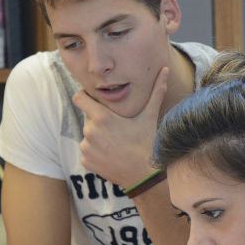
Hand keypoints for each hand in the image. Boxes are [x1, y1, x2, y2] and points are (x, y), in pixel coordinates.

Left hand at [73, 66, 168, 187]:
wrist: (145, 175)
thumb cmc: (147, 143)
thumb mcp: (149, 115)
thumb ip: (156, 91)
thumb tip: (166, 69)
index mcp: (101, 117)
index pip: (79, 98)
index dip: (85, 97)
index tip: (95, 101)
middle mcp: (89, 131)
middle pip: (88, 118)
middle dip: (98, 121)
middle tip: (116, 129)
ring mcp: (86, 148)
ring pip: (88, 136)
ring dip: (97, 137)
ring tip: (116, 143)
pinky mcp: (86, 161)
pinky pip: (87, 152)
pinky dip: (96, 153)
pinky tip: (112, 155)